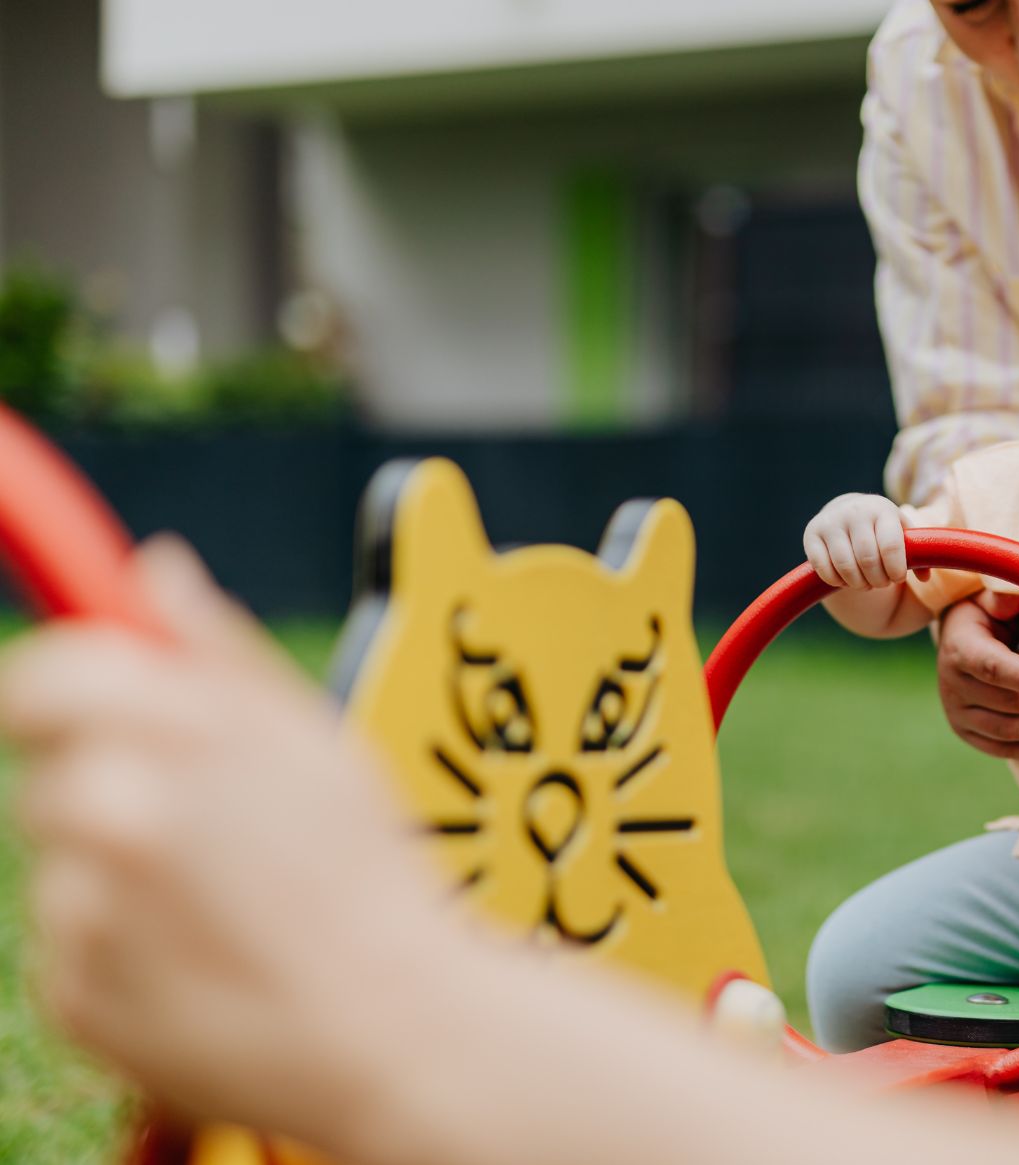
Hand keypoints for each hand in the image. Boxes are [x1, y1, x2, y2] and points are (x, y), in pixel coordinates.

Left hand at [0, 536, 445, 1143]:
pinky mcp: (71, 996)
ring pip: (67, 867)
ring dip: (124, 877)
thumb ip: (219, 650)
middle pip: (61, 777)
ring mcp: (82, 914)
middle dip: (121, 791)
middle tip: (214, 833)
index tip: (103, 713)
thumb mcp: (317, 739)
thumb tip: (155, 570)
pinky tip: (207, 959)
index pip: (44, 677)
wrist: (391, 1031)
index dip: (76, 691)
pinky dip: (125, 952)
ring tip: (228, 906)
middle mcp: (109, 816)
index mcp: (174, 734)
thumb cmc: (367, 880)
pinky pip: (74, 949)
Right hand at [803, 493, 912, 589]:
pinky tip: (845, 579)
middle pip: (868, 560)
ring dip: (858, 584)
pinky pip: (823, 568)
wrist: (847, 511)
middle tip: (881, 583)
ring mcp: (830, 521)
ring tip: (865, 583)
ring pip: (845, 567)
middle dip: (878, 580)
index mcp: (882, 509)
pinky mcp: (811, 534)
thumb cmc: (882, 528)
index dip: (896, 570)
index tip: (897, 578)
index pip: (891, 547)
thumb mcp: (902, 533)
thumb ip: (917, 555)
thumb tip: (925, 578)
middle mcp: (855, 511)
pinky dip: (836, 581)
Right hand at [936, 596, 1018, 766]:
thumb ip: (1009, 599)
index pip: (995, 668)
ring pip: (1013, 730)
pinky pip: (1006, 750)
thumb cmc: (985, 614)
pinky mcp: (968, 733)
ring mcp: (959, 714)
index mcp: (960, 649)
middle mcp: (954, 686)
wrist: (956, 638)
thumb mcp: (991, 598)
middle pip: (1015, 702)